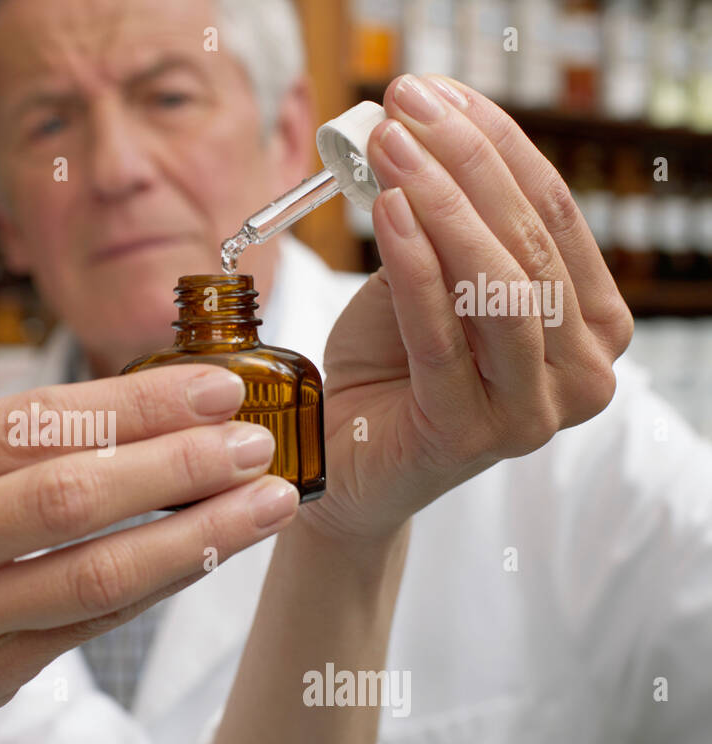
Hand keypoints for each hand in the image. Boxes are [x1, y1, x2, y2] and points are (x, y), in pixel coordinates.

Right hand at [0, 365, 298, 743]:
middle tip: (254, 441)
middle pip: (61, 494)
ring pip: (86, 573)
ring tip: (263, 502)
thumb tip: (138, 410)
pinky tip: (207, 554)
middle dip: (174, 462)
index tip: (213, 386)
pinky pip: (86, 627)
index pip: (24, 422)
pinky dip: (155, 585)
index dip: (130, 403)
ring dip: (190, 535)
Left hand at [302, 73, 632, 542]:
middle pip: (531, 242)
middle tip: (406, 107)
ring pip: (501, 286)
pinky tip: (389, 210)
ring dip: (443, 203)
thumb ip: (441, 230)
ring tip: (391, 148)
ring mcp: (534, 411)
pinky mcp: (472, 434)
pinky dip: (415, 265)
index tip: (438, 93)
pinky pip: (444, 333)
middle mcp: (583, 372)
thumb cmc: (389, 369)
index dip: (498, 145)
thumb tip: (420, 139)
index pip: (555, 213)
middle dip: (467, 162)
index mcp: (590, 325)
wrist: (343, 461)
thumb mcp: (424, 284)